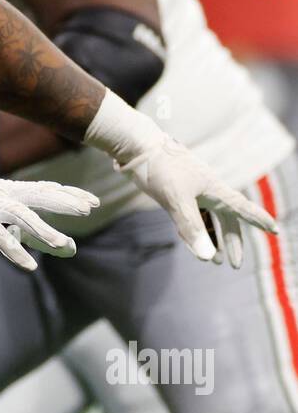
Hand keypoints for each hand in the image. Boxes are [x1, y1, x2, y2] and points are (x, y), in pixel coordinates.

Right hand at [0, 171, 99, 270]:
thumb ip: (25, 229)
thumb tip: (51, 242)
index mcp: (8, 190)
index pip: (44, 189)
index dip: (68, 194)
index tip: (91, 200)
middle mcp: (1, 194)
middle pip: (38, 196)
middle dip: (64, 203)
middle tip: (88, 209)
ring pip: (21, 217)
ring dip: (45, 232)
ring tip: (66, 247)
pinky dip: (14, 250)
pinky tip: (29, 265)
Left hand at [120, 138, 273, 267]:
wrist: (139, 148)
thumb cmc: (161, 169)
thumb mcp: (178, 201)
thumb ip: (192, 228)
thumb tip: (207, 257)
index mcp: (215, 190)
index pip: (243, 209)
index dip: (259, 220)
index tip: (275, 230)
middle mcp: (208, 191)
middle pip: (227, 220)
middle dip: (232, 242)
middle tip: (234, 264)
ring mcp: (192, 191)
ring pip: (209, 219)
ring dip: (213, 239)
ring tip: (216, 260)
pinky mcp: (177, 193)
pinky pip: (193, 215)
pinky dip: (196, 230)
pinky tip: (193, 242)